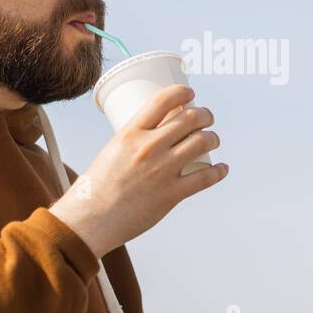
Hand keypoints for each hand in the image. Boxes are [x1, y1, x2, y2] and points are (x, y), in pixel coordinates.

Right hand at [48, 84, 226, 258]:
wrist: (90, 220)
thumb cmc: (97, 186)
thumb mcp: (112, 151)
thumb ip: (134, 141)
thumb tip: (157, 133)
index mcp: (130, 133)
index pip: (163, 100)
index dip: (182, 92)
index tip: (190, 94)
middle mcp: (148, 148)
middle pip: (189, 119)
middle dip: (204, 115)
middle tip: (206, 118)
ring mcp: (161, 171)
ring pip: (201, 143)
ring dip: (213, 138)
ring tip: (213, 140)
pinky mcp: (171, 195)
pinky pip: (205, 178)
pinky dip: (219, 172)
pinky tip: (222, 169)